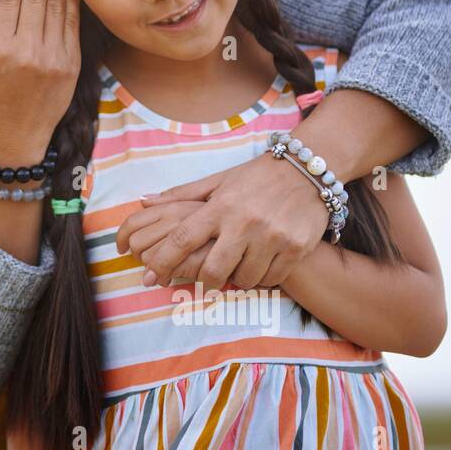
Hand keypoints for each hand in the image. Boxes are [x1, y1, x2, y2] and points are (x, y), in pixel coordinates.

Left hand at [131, 154, 329, 288]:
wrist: (307, 169)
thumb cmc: (256, 177)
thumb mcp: (218, 181)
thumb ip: (181, 195)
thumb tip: (143, 200)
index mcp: (220, 206)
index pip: (182, 238)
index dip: (163, 260)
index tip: (152, 274)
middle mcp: (244, 223)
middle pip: (213, 269)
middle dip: (206, 280)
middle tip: (208, 278)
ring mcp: (272, 237)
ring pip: (245, 278)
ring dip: (238, 277)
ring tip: (240, 264)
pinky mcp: (295, 248)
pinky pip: (272, 278)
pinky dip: (263, 277)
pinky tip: (262, 264)